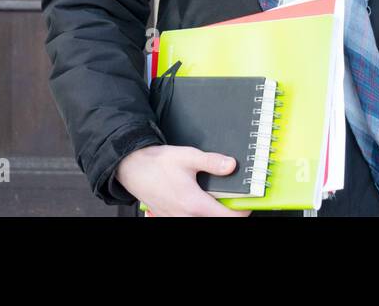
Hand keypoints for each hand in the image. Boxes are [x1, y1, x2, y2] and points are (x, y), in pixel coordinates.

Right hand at [115, 144, 253, 216]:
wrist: (131, 168)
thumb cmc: (156, 163)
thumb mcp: (187, 157)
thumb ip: (211, 162)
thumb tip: (231, 165)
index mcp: (194, 204)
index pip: (229, 217)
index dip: (242, 210)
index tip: (246, 201)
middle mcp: (186, 217)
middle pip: (217, 221)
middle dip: (227, 212)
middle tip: (231, 197)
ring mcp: (176, 220)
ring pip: (203, 222)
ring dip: (211, 212)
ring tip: (212, 197)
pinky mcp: (168, 218)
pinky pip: (189, 220)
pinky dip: (197, 213)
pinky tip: (195, 199)